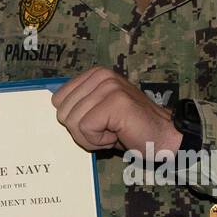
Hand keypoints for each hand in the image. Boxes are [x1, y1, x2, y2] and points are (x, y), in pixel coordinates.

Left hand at [52, 67, 180, 153]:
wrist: (163, 139)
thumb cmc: (129, 130)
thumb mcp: (98, 112)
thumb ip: (78, 106)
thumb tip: (53, 107)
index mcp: (94, 74)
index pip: (57, 100)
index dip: (74, 120)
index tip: (99, 123)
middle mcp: (101, 75)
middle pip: (62, 112)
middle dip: (81, 131)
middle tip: (108, 131)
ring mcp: (109, 87)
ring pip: (72, 122)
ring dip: (91, 138)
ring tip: (114, 132)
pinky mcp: (115, 102)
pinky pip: (85, 129)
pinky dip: (98, 141)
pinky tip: (117, 135)